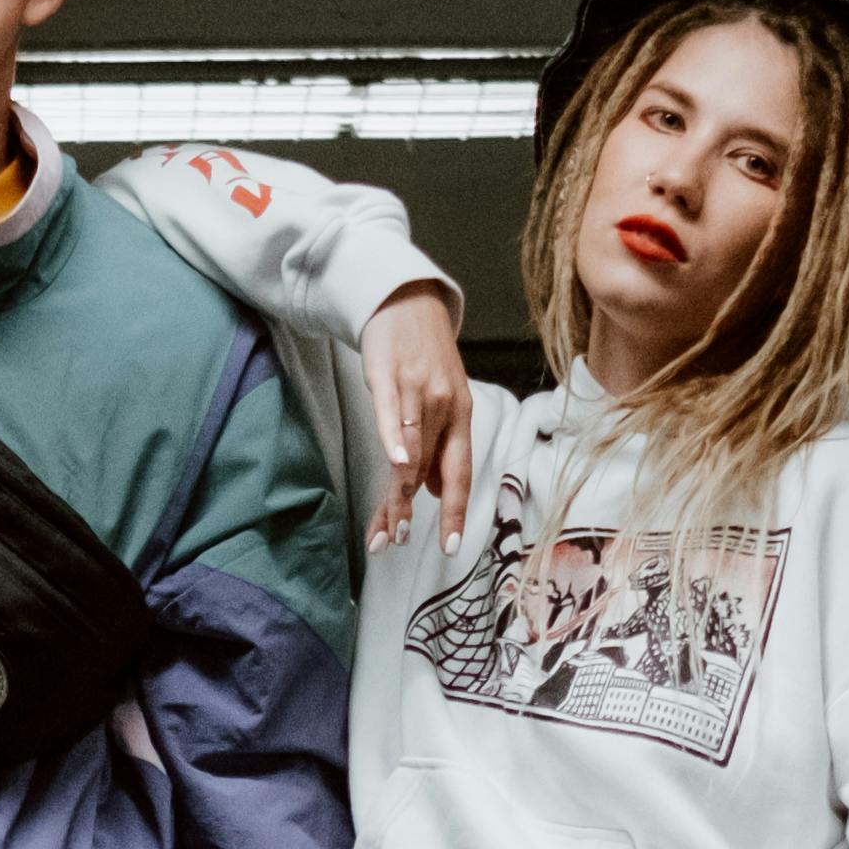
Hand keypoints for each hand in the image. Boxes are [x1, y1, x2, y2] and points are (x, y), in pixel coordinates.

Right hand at [366, 283, 476, 550]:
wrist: (406, 300)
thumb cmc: (423, 356)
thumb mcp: (442, 401)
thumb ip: (440, 447)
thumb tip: (438, 492)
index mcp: (460, 417)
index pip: (460, 473)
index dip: (456, 511)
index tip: (451, 548)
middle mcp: (444, 407)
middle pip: (427, 470)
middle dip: (410, 511)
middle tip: (396, 543)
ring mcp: (417, 391)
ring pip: (408, 452)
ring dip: (397, 493)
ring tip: (387, 527)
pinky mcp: (389, 375)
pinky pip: (391, 413)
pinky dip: (393, 439)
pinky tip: (395, 464)